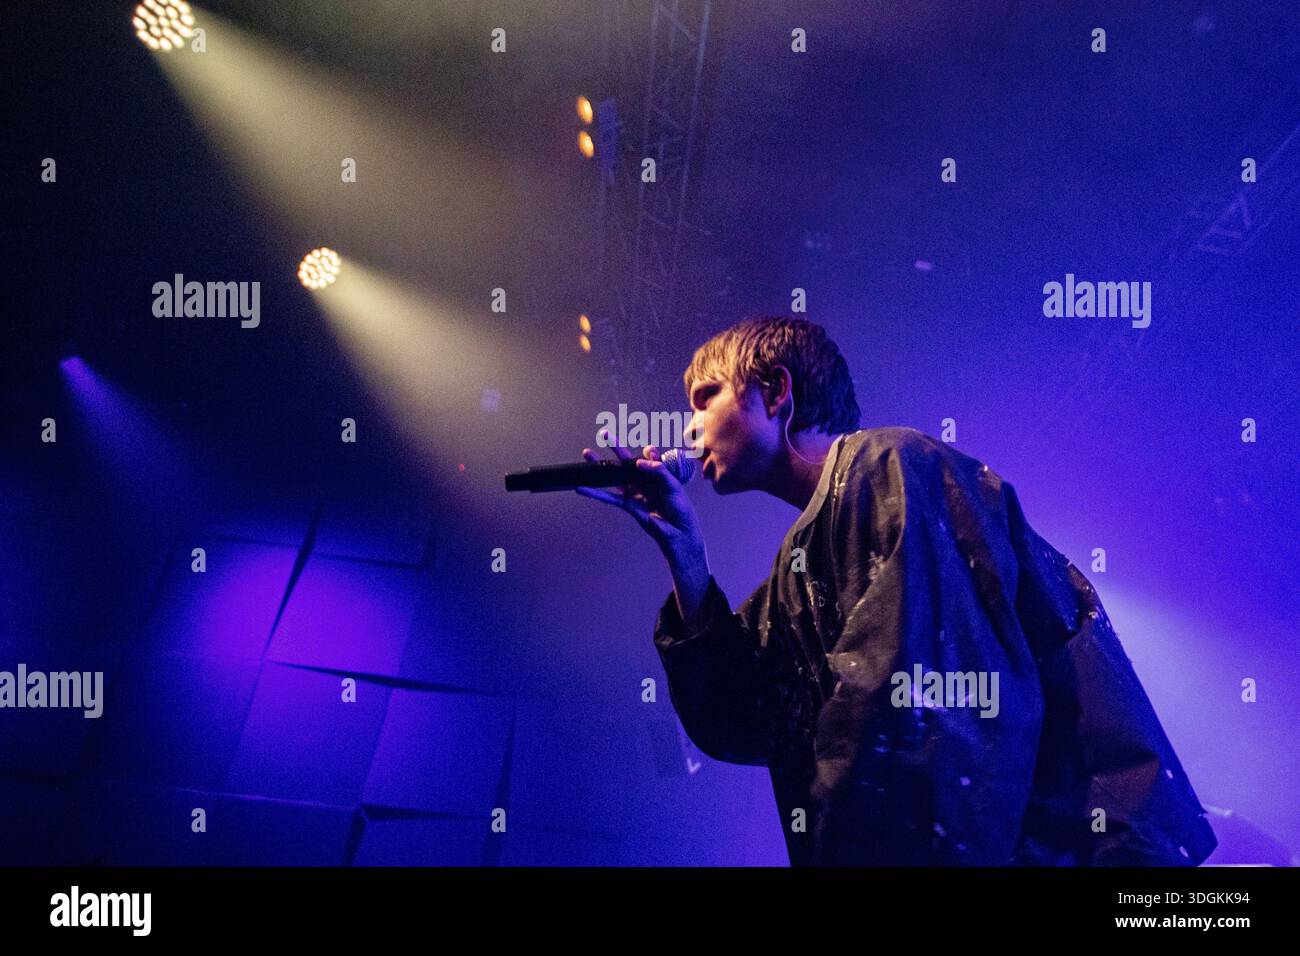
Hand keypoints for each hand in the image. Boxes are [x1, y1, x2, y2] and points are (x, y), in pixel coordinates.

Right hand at [575, 429, 703, 560]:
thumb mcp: (673, 486)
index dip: (647, 452)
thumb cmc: (681, 508)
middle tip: (604, 434)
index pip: (648, 455)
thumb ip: (658, 471)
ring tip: (587, 454)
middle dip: (615, 446)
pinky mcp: (628, 505)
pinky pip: (610, 497)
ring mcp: (635, 492)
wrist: (678, 532)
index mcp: (658, 473)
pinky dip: (595, 494)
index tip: (649, 454)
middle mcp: (644, 480)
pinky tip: (582, 488)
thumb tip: (639, 462)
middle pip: (627, 461)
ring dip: (600, 466)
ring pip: (614, 476)